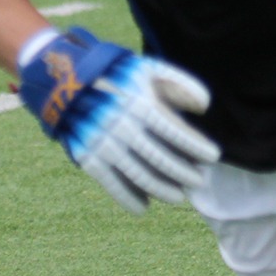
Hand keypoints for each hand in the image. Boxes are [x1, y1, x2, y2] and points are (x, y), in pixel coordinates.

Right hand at [18, 27, 219, 212]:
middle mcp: (123, 127)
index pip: (177, 134)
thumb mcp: (146, 68)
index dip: (198, 148)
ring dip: (163, 190)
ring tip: (177, 196)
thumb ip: (179, 83)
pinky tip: (143, 208)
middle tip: (197, 180)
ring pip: (140, 176)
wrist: (63, 80)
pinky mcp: (86, 156)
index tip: (211, 157)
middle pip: (162, 160)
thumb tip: (203, 108)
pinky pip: (111, 183)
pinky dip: (128, 199)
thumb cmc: (114, 75)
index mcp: (140, 105)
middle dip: (185, 174)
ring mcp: (103, 143)